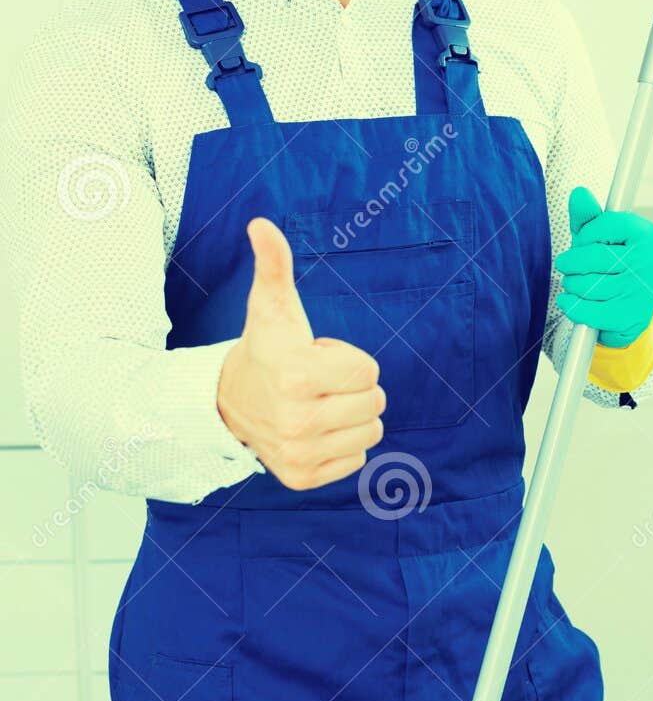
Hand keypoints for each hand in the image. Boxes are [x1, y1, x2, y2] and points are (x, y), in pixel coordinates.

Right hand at [216, 218, 385, 490]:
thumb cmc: (266, 347)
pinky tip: (314, 430)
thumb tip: (260, 223)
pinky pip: (357, 459)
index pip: (369, 370)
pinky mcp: (302, 478)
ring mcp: (299, 454)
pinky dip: (342, 444)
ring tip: (316, 404)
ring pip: (371, 431)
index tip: (316, 357)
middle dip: (353, 387)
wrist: (229, 402)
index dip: (348, 358)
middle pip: (375, 402)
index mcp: (297, 377)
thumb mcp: (271, 305)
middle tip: (317, 382)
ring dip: (351, 415)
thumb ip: (274, 264)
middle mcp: (298, 421)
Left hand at [554, 187, 652, 346]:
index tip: (583, 243)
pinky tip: (568, 301)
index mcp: (648, 234)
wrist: (631, 307)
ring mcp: (643, 290)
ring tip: (572, 283)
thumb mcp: (601, 237)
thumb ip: (588, 215)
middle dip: (571, 263)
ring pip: (589, 285)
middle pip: (593, 258)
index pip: (600, 227)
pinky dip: (572, 306)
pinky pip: (589, 311)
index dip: (584, 236)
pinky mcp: (633, 316)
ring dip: (571, 285)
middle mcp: (652, 261)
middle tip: (567, 266)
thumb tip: (579, 193)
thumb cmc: (614, 264)